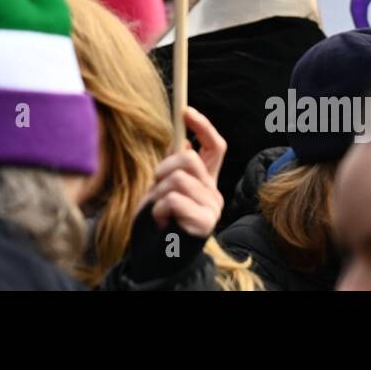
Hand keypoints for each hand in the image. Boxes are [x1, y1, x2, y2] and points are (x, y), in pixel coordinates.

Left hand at [138, 106, 225, 237]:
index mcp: (205, 182)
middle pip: (189, 159)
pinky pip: (174, 199)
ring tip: (158, 211)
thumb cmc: (157, 223)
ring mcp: (211, 207)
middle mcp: (214, 192)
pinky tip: (162, 222)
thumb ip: (173, 168)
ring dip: (158, 193)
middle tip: (156, 188)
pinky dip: (159, 209)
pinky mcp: (204, 222)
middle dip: (162, 168)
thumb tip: (183, 144)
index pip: (215, 147)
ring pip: (178, 178)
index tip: (185, 111)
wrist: (156, 258)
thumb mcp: (162, 189)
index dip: (203, 126)